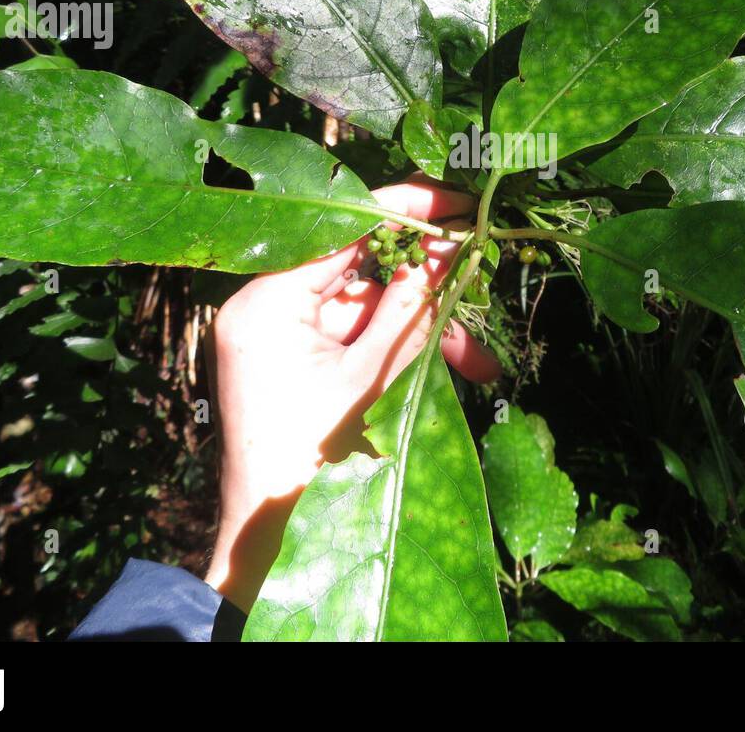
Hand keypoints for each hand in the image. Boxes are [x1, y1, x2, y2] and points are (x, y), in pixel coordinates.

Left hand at [203, 180, 499, 613]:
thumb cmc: (317, 462)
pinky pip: (354, 340)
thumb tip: (449, 246)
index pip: (342, 228)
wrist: (274, 544)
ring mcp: (278, 338)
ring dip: (421, 330)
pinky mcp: (294, 365)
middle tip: (481, 288)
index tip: (456, 201)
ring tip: (476, 364)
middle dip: (426, 291)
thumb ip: (412, 305)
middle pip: (361, 272)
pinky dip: (396, 352)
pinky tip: (446, 371)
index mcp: (267, 302)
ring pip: (366, 310)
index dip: (405, 211)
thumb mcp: (375, 376)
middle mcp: (264, 309)